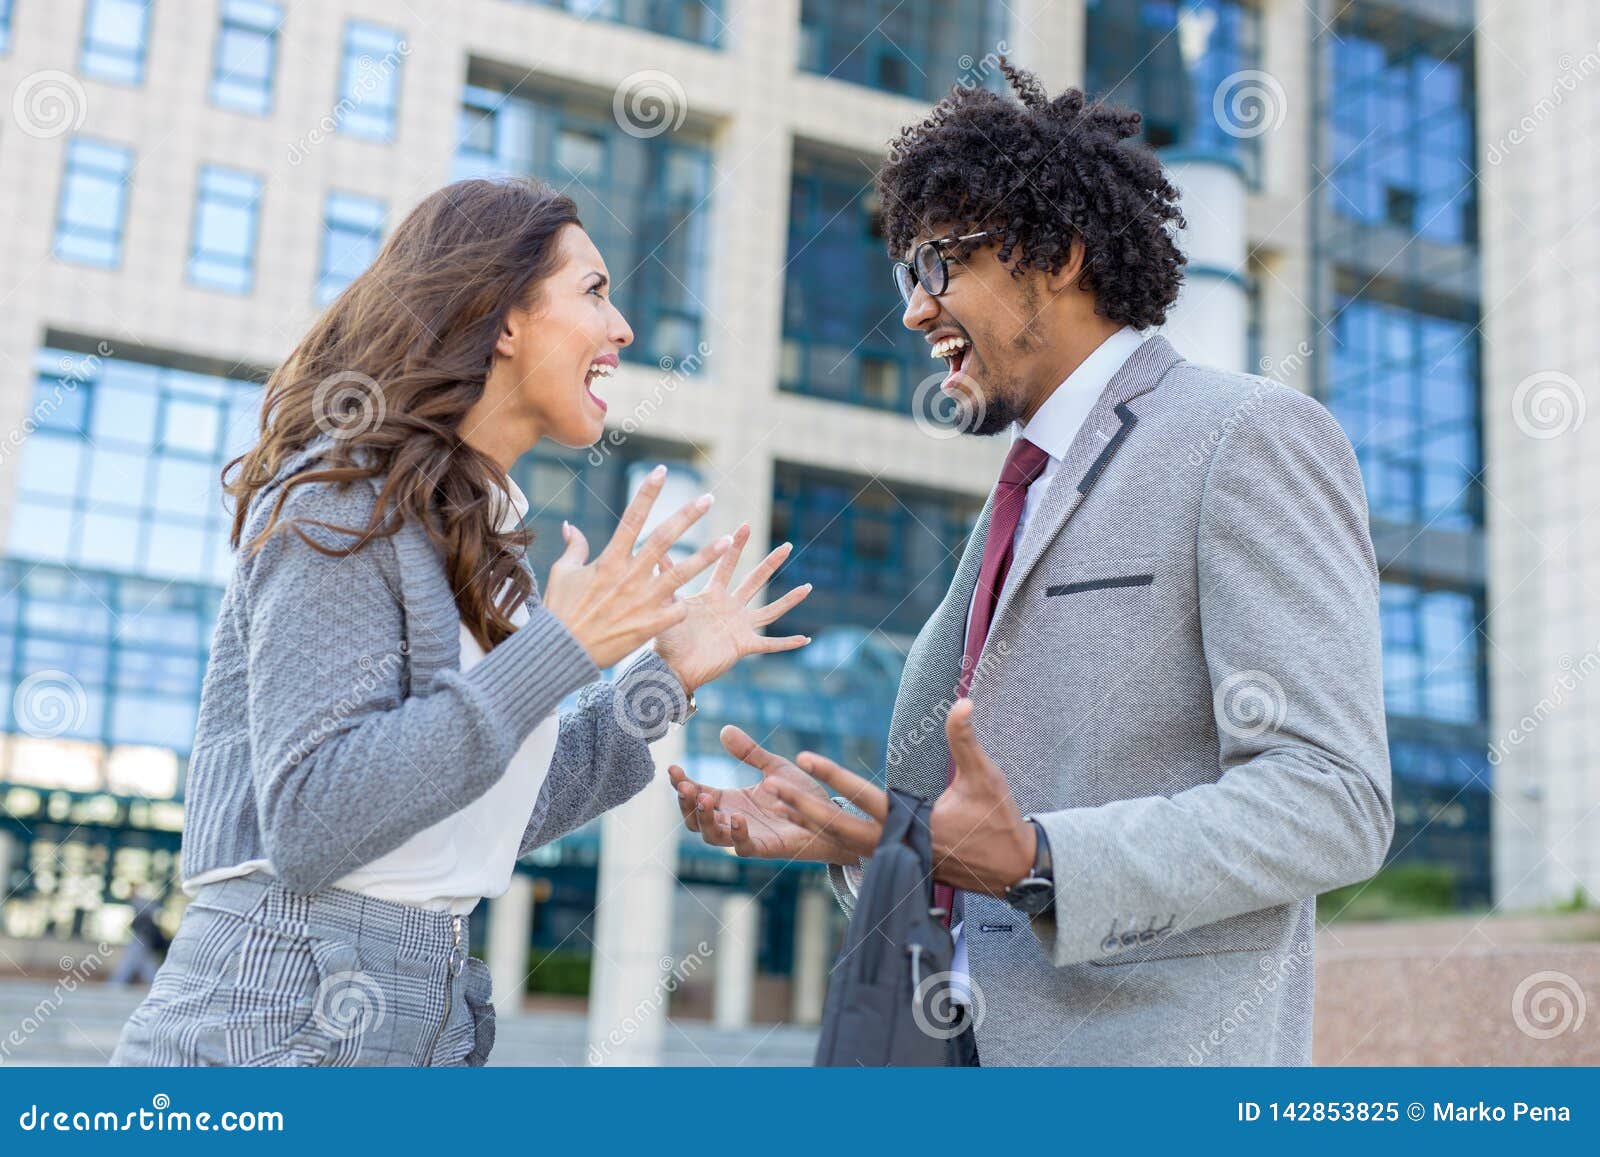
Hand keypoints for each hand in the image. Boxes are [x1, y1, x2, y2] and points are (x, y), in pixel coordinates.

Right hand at [542, 466, 730, 669]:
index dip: (648, 493)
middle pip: (665, 538)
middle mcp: (630, 575)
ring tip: (728, 540)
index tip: (662, 472)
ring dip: (706, 555)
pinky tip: (692, 603)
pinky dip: (684, 605)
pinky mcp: (650, 624)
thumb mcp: (562, 574)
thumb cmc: (561, 612)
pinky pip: (677, 610)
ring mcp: (643, 600)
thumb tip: (571, 526)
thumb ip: (575, 548)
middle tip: (709, 499)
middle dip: (688, 516)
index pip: (632, 518)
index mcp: (609, 559)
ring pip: (682, 572)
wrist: (563, 652)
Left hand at [651, 524, 811, 692]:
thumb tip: (655, 551)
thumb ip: (666, 578)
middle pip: (756, 580)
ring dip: (789, 600)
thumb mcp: (667, 604)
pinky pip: (770, 644)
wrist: (671, 670)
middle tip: (787, 546)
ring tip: (807, 587)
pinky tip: (805, 639)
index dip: (737, 545)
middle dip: (771, 563)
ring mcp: (739, 627)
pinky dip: (787, 642)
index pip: (727, 564)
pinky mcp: (744, 646)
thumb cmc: (665, 639)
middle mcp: (730, 608)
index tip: (746, 525)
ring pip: (770, 610)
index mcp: (713, 595)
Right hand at [665, 725, 860, 864]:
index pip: (696, 794)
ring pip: (712, 837)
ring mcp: (747, 835)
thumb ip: (749, 752)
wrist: (832, 816)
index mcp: (731, 801)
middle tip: (685, 786)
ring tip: (705, 799)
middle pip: (695, 820)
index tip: (674, 768)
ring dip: (704, 819)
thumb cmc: (802, 796)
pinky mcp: (766, 847)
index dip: (681, 784)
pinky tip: (737, 817)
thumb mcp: (774, 768)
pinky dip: (737, 834)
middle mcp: (733, 819)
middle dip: (685, 804)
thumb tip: (725, 729)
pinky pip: (743, 847)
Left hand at [769, 699, 1036, 896]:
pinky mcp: (896, 863)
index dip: (832, 777)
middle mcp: (895, 844)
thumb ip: (966, 740)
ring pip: (839, 842)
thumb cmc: (999, 821)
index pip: (862, 797)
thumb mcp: (985, 777)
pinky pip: (851, 849)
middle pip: (837, 828)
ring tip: (777, 802)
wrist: (1012, 870)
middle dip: (802, 806)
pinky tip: (805, 821)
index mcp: (911, 823)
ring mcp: (893, 858)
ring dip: (808, 822)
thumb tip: (962, 701)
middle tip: (770, 785)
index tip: (804, 758)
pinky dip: (825, 835)